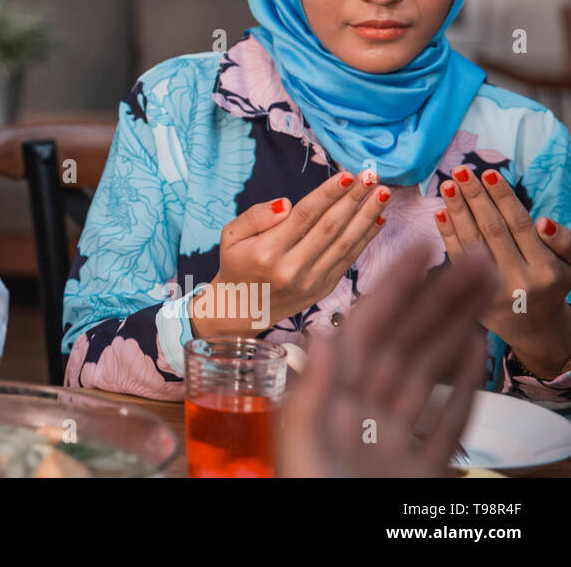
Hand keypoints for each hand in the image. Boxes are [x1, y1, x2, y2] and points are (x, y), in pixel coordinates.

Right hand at [193, 169, 387, 336]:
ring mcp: (311, 281)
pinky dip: (366, 239)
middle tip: (371, 176)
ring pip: (345, 243)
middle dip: (353, 199)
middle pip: (330, 227)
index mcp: (267, 252)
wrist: (241, 309)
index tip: (346, 176)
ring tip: (383, 193)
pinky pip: (348, 259)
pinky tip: (378, 219)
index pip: (304, 216)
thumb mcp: (230, 235)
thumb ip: (256, 216)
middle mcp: (292, 268)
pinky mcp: (324, 288)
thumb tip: (286, 203)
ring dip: (367, 216)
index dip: (327, 195)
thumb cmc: (236, 264)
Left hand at [279, 245, 497, 476]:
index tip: (418, 249)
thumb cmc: (309, 497)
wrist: (334, 566)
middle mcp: (363, 414)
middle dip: (438, 298)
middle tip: (473, 259)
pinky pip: (446, 422)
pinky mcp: (418, 471)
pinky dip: (463, 387)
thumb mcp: (302, 449)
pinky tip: (476, 348)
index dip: (393, 288)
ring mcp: (393, 442)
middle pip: (404, 343)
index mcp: (332, 403)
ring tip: (483, 287)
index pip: (366, 332)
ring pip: (427, 373)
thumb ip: (312, 395)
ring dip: (455, 328)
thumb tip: (321, 335)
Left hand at [434, 165, 570, 378]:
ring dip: (457, 212)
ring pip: (471, 244)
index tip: (488, 173)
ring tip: (447, 186)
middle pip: (492, 231)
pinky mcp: (470, 299)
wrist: (535, 329)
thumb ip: (565, 242)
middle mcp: (519, 281)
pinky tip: (439, 213)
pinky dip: (447, 235)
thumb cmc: (553, 285)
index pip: (520, 225)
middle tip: (460, 171)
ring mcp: (491, 292)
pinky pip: (456, 261)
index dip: (503, 198)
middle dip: (475, 198)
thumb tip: (542, 221)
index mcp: (546, 270)